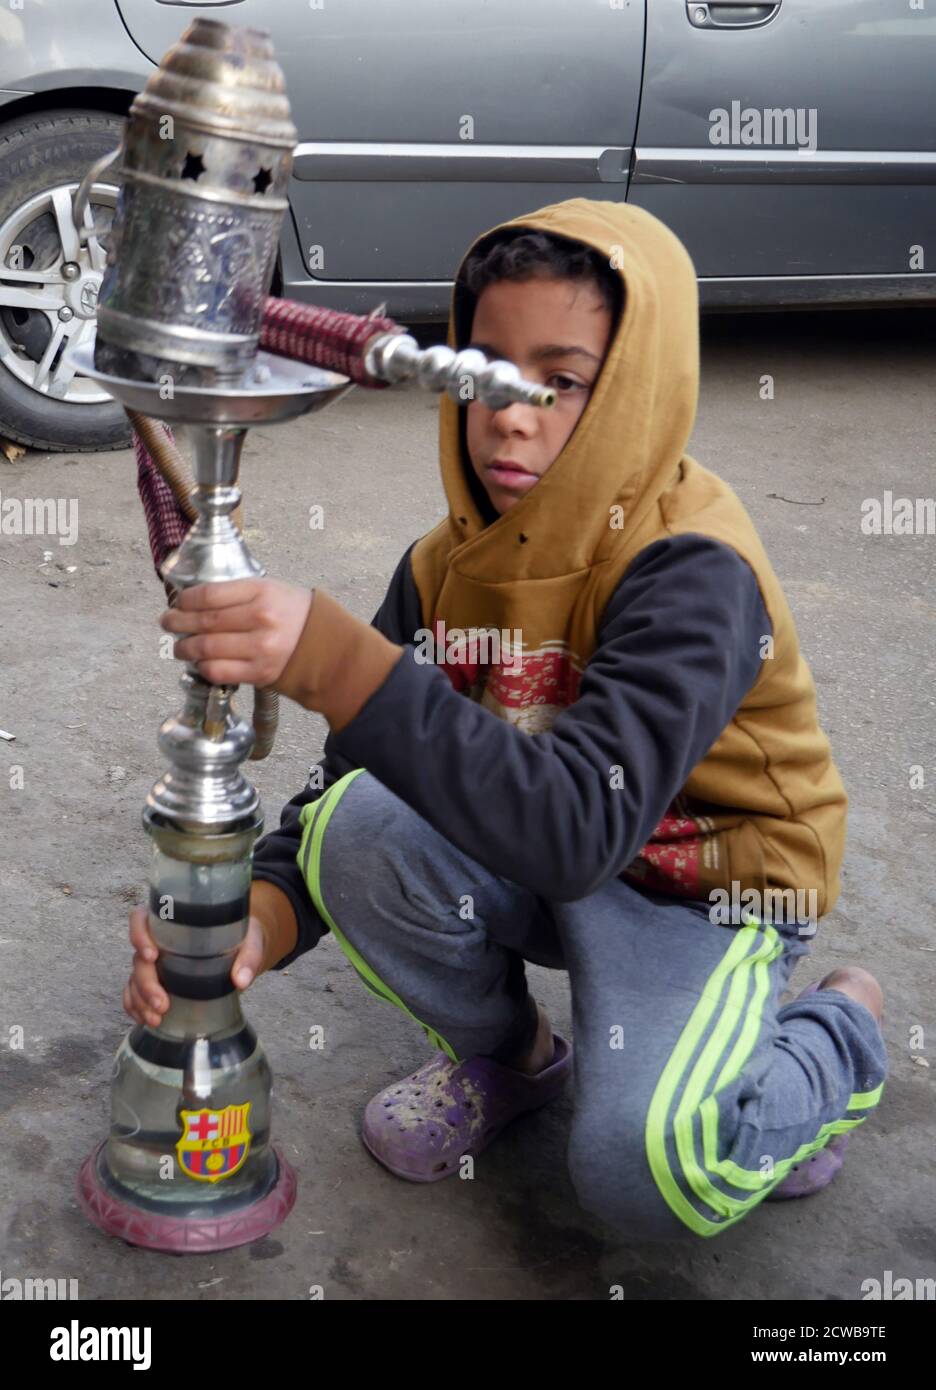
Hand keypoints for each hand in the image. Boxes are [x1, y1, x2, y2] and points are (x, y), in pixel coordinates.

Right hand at [123, 906, 266, 1026]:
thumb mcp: (250, 940)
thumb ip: (248, 956)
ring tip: (157, 1019)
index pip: (141, 918)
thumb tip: (241, 981)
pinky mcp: (156, 980)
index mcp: (173, 921)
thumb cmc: (240, 938)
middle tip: (163, 1004)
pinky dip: (135, 1007)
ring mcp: (154, 962)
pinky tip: (146, 1020)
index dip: (138, 935)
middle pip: (138, 959)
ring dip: (140, 1001)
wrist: (240, 950)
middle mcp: (158, 940)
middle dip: (146, 984)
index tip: (152, 955)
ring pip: (134, 979)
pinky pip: (134, 993)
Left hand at [159, 578, 312, 687]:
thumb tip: (195, 602)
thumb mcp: (271, 590)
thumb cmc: (294, 614)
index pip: (209, 595)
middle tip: (167, 623)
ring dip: (185, 649)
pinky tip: (200, 663)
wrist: (326, 645)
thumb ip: (237, 594)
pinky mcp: (260, 673)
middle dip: (178, 623)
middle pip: (204, 621)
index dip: (185, 600)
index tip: (178, 603)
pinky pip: (219, 671)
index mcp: (261, 592)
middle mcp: (259, 618)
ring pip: (207, 648)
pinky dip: (203, 668)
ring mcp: (259, 648)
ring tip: (180, 647)